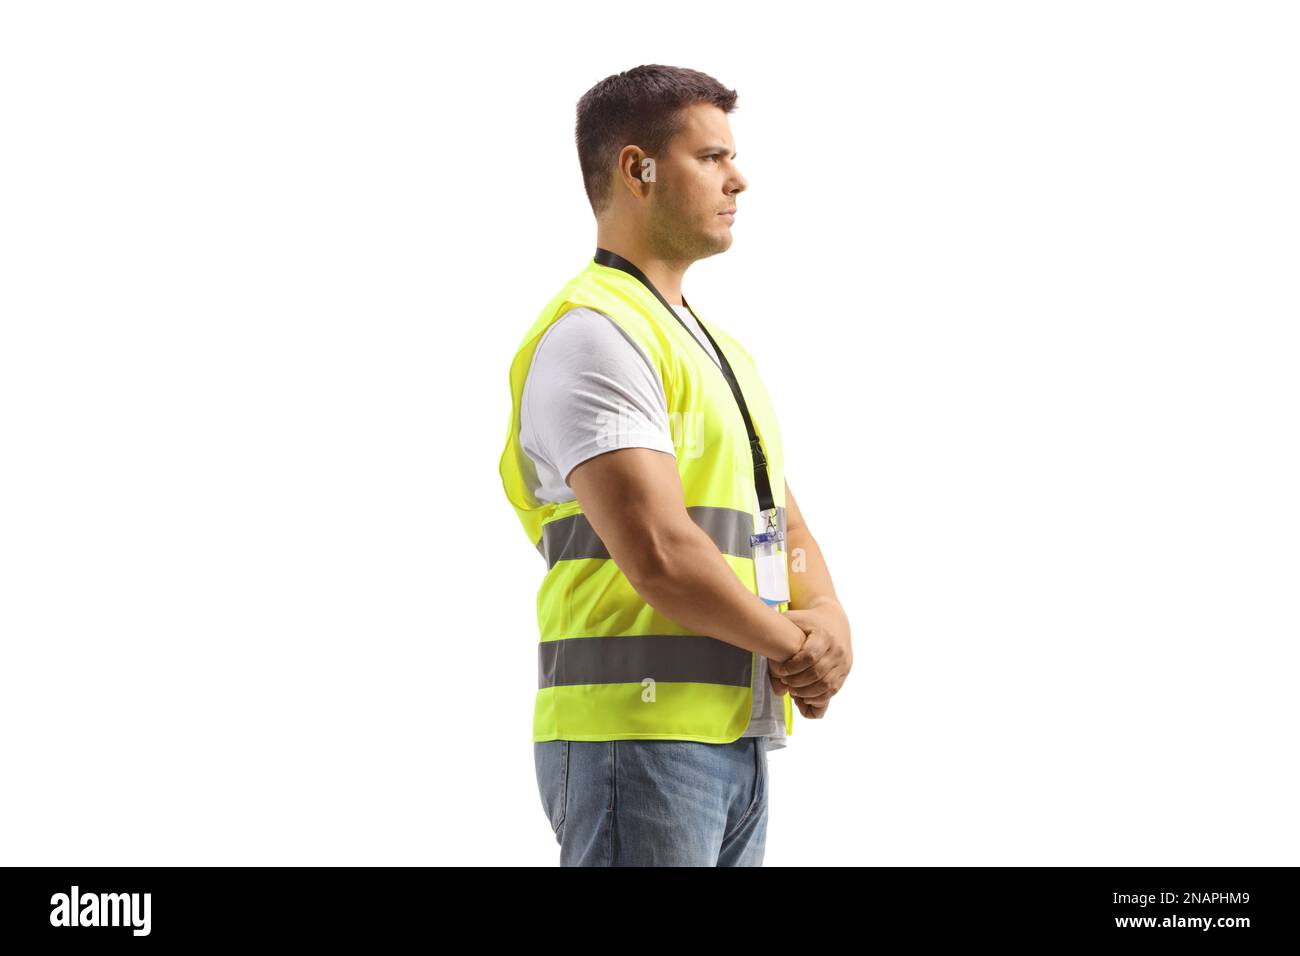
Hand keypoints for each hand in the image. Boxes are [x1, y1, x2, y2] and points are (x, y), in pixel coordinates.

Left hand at [768, 601, 851, 715]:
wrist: (834, 620)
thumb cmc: (807, 621)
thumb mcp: (792, 620)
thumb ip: (778, 639)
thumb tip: (776, 675)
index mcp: (824, 635)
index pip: (809, 656)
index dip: (793, 667)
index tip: (781, 670)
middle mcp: (837, 649)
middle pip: (817, 673)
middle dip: (798, 682)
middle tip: (786, 683)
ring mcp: (844, 661)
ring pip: (827, 684)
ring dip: (807, 692)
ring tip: (793, 691)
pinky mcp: (845, 670)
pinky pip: (833, 689)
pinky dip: (819, 697)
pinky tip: (805, 696)